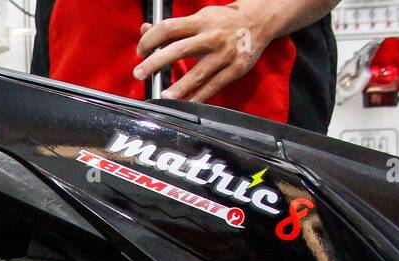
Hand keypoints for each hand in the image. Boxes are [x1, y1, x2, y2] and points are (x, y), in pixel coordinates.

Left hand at [134, 1, 277, 102]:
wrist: (260, 20)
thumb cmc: (224, 20)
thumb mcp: (200, 17)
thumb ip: (172, 27)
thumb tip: (145, 30)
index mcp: (201, 21)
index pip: (168, 28)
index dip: (151, 39)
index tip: (140, 51)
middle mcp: (212, 36)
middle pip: (179, 50)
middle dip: (155, 63)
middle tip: (139, 74)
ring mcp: (224, 54)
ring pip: (198, 73)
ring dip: (178, 87)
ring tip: (163, 97)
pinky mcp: (235, 69)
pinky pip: (213, 86)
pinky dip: (198, 97)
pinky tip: (185, 104)